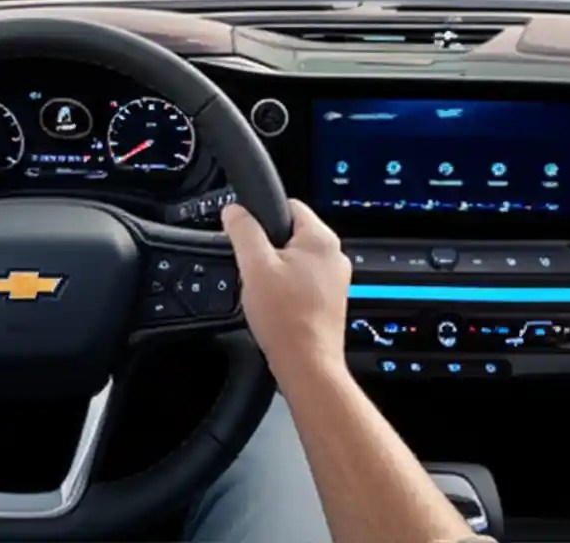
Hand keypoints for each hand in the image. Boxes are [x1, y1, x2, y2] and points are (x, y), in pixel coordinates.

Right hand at [221, 199, 351, 377]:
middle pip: (290, 235)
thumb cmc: (287, 319)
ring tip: (267, 294)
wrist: (306, 364)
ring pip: (295, 260)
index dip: (262, 217)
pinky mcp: (330, 299)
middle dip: (268, 250)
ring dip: (277, 272)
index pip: (289, 205)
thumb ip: (243, 231)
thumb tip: (234, 210)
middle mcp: (335, 256)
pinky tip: (278, 307)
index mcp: (321, 239)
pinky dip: (287, 290)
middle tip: (255, 272)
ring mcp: (335, 279)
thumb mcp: (254, 266)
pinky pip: (303, 282)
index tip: (248, 235)